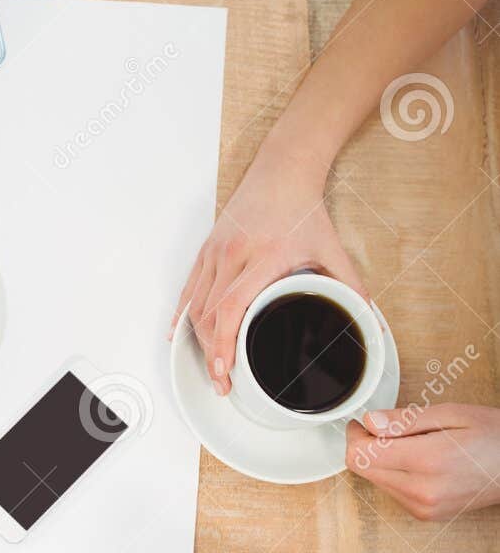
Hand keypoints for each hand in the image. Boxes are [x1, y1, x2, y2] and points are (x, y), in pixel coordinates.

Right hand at [171, 148, 365, 393]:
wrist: (282, 170)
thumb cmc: (303, 209)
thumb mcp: (331, 248)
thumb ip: (352, 287)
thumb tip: (372, 321)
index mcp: (263, 257)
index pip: (231, 309)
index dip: (223, 345)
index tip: (224, 371)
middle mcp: (233, 255)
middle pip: (208, 315)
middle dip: (210, 355)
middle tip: (221, 383)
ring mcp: (215, 252)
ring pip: (195, 306)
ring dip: (198, 340)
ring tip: (211, 365)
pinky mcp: (206, 249)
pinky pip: (188, 289)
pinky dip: (184, 315)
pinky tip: (180, 334)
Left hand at [347, 403, 499, 519]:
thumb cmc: (493, 436)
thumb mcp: (452, 414)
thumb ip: (406, 420)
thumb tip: (371, 422)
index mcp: (426, 461)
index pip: (361, 456)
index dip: (356, 435)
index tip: (364, 423)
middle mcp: (420, 491)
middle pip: (363, 470)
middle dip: (367, 446)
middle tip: (387, 429)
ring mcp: (422, 508)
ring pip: (376, 482)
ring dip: (382, 462)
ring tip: (412, 446)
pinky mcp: (425, 515)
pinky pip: (393, 493)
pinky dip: (396, 475)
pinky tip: (419, 463)